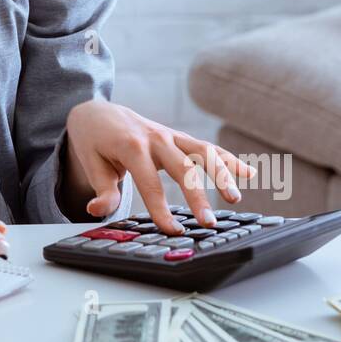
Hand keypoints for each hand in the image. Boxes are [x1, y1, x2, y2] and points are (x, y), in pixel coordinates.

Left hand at [61, 98, 256, 234]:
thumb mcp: (91, 164)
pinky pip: (206, 147)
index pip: (150, 183)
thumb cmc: (95, 141)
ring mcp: (170, 136)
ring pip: (202, 152)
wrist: (99, 112)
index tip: (172, 230)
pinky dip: (228, 159)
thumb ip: (102, 189)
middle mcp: (156, 139)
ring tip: (235, 199)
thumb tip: (97, 210)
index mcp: (132, 147)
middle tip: (209, 222)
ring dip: (222, 174)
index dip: (161, 209)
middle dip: (198, 196)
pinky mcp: (179, 138)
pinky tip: (249, 173)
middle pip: (183, 168)